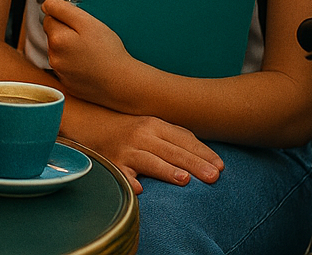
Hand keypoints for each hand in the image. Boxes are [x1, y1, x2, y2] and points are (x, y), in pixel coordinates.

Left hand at [41, 0, 142, 108]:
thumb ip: (62, 10)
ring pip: (60, 51)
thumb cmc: (108, 52)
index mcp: (57, 39)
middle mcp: (54, 58)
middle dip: (67, 32)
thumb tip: (46, 6)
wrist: (122, 83)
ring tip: (91, 53)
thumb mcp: (87, 22)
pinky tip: (90, 65)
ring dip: (70, 48)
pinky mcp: (68, 84)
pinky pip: (67, 67)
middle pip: (54, 35)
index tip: (81, 24)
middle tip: (88, 38)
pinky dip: (75, 64)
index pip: (49, 18)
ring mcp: (60, 73)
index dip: (66, 17)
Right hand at [61, 99, 222, 194]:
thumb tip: (208, 156)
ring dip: (167, 170)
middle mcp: (141, 135)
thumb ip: (177, 137)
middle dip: (194, 164)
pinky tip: (140, 189)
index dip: (203, 153)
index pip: (184, 139)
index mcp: (155, 124)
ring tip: (185, 180)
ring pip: (150, 161)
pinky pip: (122, 174)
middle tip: (214, 177)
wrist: (90, 124)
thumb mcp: (153, 126)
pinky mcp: (112, 163)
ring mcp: (126, 150)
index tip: (221, 167)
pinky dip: (129, 181)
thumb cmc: (129, 129)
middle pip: (172, 151)